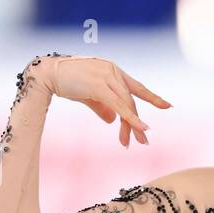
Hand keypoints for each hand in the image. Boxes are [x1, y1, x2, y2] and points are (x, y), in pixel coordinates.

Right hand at [44, 56, 170, 146]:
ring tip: (135, 142)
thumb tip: (113, 120)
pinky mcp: (99, 85)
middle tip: (143, 141)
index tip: (167, 106)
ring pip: (127, 104)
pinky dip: (131, 118)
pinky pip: (119, 105)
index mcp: (112, 70)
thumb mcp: (88, 95)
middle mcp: (113, 70)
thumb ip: (103, 106)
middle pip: (131, 100)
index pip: (136, 86)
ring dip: (132, 125)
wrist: (46, 73)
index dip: (152, 97)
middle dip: (137, 122)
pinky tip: (140, 128)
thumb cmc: (65, 83)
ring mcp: (107, 76)